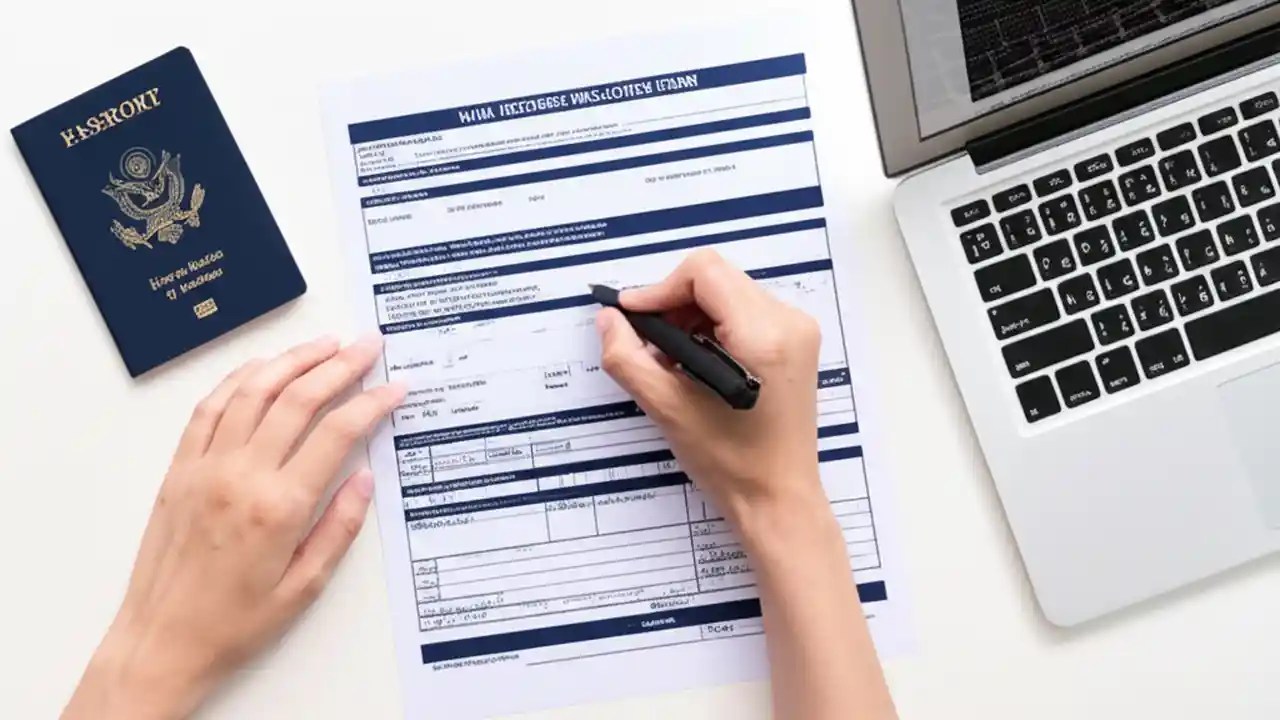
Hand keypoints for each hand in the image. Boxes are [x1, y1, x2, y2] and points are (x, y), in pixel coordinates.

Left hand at [61, 335, 404, 719]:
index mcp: (279, 507)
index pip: (336, 434)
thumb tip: (363, 479)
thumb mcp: (304, 587)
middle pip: (298, 399)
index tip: (394, 387)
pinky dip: (240, 379)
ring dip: (292, 360)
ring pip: (253, 391)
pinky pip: (210, 408)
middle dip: (339, 365)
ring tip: (324, 343)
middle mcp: (241, 476)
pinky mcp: (179, 469)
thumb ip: (338, 528)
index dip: (371, 403)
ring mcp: (205, 466)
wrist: (161, 640)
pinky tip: (263, 367)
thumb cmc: (234, 622)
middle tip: (367, 346)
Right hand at [595, 249, 824, 530]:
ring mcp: (797, 332)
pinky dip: (712, 329)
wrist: (778, 500)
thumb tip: (609, 319)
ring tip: (670, 362)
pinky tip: (695, 365)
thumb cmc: (731, 462)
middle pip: (716, 279)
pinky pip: (744, 313)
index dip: (659, 289)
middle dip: (674, 305)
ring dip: (690, 318)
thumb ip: (628, 358)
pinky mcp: (795, 345)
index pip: (704, 272)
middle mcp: (789, 322)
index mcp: (764, 333)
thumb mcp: (667, 409)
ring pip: (728, 293)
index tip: (632, 319)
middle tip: (649, 346)